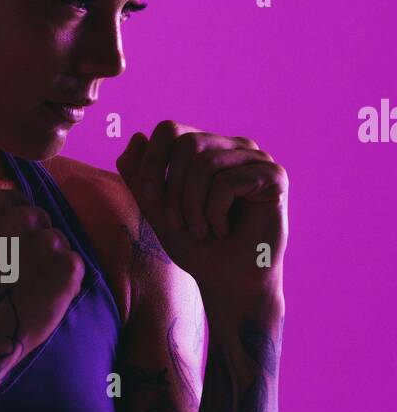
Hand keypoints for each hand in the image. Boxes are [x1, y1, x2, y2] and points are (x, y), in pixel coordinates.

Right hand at [0, 187, 85, 360]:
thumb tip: (0, 207)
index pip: (18, 201)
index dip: (17, 225)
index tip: (12, 246)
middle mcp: (21, 218)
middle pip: (41, 220)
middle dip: (34, 242)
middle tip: (19, 272)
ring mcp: (47, 241)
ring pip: (59, 242)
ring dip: (50, 261)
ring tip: (30, 287)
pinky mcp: (68, 265)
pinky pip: (74, 265)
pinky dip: (65, 281)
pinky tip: (45, 297)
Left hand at [116, 121, 288, 302]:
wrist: (228, 281)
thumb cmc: (196, 246)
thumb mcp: (157, 209)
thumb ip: (140, 176)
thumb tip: (136, 136)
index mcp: (206, 148)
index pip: (170, 130)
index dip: (153, 161)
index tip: (150, 197)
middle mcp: (232, 147)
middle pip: (188, 143)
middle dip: (174, 190)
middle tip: (180, 223)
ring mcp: (255, 159)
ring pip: (207, 163)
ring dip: (194, 206)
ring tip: (202, 230)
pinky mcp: (275, 176)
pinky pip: (229, 181)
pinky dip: (216, 212)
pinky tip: (224, 230)